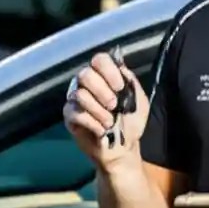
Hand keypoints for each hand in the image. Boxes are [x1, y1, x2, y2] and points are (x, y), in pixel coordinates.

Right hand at [62, 49, 148, 169]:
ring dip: (99, 111)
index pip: (99, 60)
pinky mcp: (69, 116)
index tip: (120, 87)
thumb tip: (121, 68)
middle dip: (103, 91)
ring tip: (110, 122)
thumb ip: (131, 83)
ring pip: (80, 95)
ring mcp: (76, 99)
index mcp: (105, 76)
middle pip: (86, 74)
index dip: (109, 71)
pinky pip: (75, 113)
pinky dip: (92, 122)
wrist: (123, 148)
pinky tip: (102, 130)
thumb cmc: (131, 122)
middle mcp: (87, 83)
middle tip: (114, 106)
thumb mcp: (139, 101)